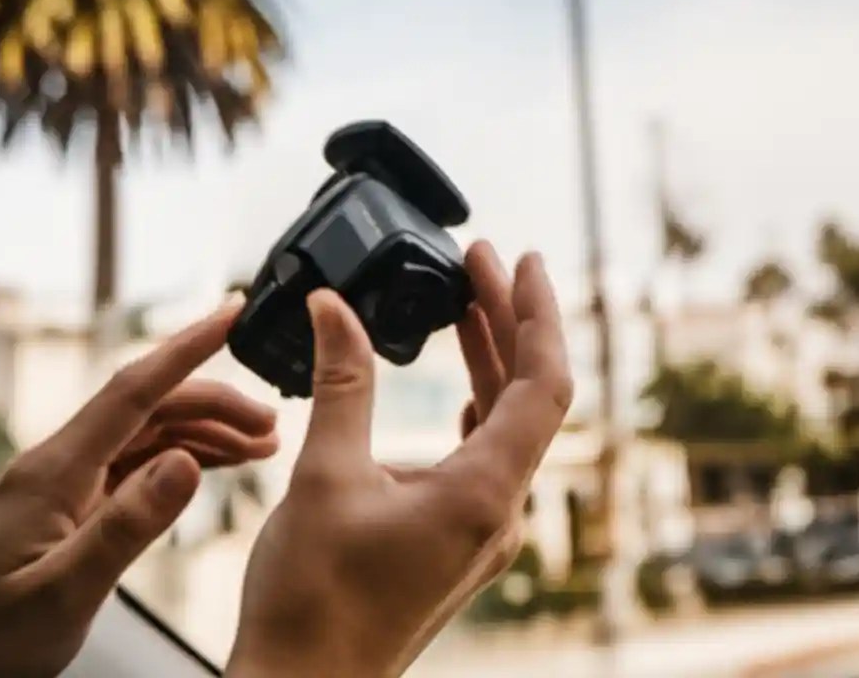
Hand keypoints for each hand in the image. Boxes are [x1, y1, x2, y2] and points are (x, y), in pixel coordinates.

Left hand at [0, 299, 277, 676]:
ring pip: (144, 438)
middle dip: (213, 402)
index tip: (230, 313)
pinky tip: (209, 468)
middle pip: (148, 409)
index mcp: (56, 471)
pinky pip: (131, 469)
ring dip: (201, 433)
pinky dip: (177, 463)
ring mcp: (62, 487)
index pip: (133, 390)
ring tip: (259, 445)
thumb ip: (128, 527)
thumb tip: (187, 463)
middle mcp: (59, 465)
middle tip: (270, 422)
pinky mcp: (66, 511)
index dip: (187, 348)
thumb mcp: (63, 590)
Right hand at [226, 244, 572, 677]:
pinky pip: (482, 461)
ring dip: (488, 364)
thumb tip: (336, 308)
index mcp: (484, 493)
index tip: (518, 258)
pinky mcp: (456, 544)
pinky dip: (471, 411)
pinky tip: (456, 393)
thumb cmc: (313, 600)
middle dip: (505, 322)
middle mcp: (498, 513)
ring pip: (505, 429)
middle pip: (528, 398)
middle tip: (477, 262)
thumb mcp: (324, 475)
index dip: (538, 312)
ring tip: (464, 307)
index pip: (544, 382)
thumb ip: (341, 383)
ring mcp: (480, 532)